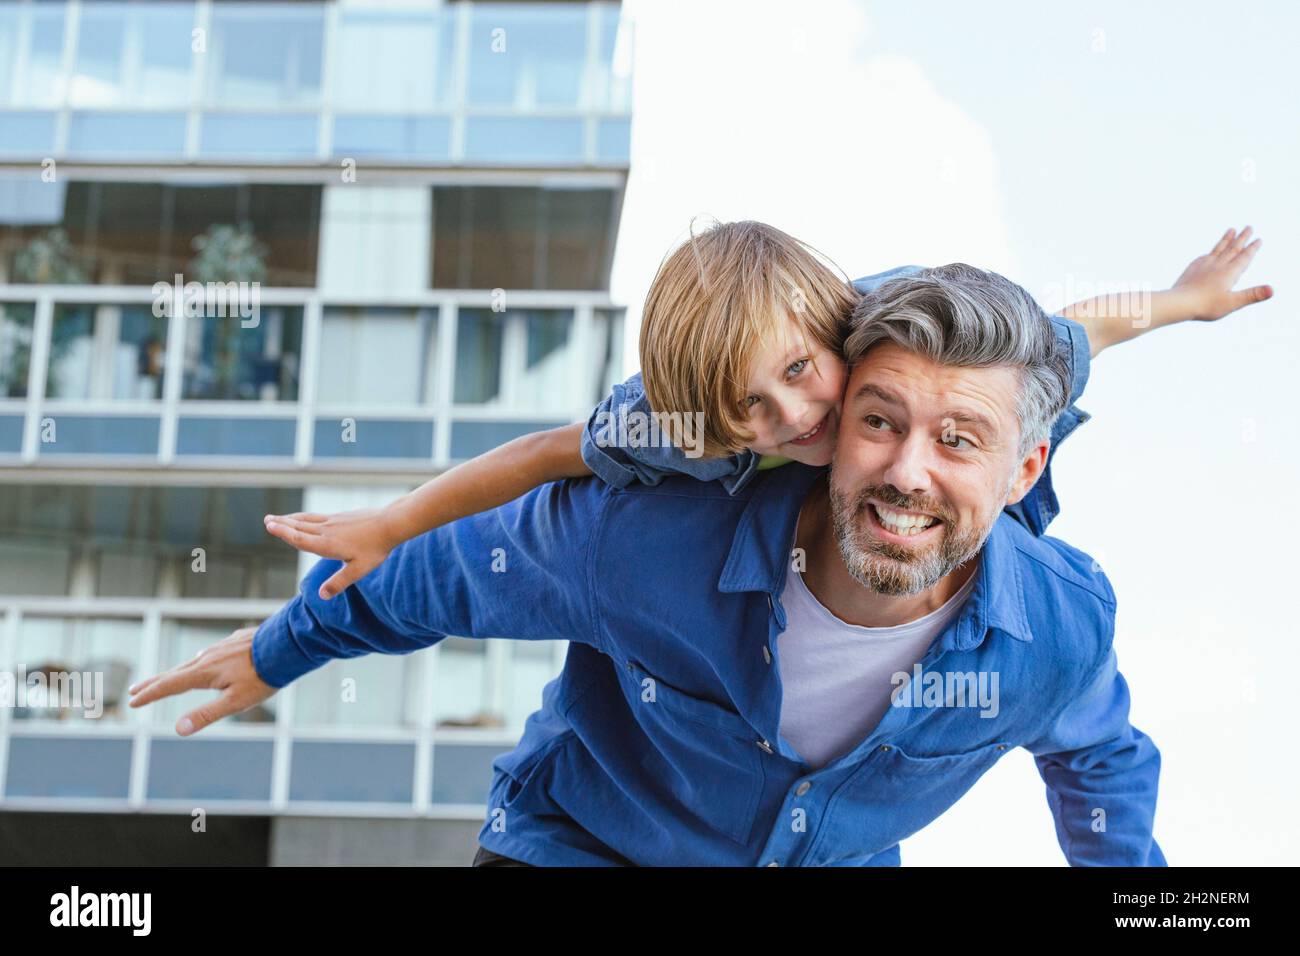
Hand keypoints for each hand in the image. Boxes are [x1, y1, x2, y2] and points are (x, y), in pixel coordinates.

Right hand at [127, 626, 275, 735]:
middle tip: (133, 691)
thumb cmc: (262, 676)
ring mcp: (219, 648)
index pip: (168, 686)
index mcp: (203, 673)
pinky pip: (209, 656)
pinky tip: (203, 665)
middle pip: (173, 673)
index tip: (132, 702)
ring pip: (191, 663)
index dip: (149, 695)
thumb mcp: (235, 702)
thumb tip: (178, 729)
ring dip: (174, 673)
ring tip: (165, 680)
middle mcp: (207, 658)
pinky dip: (196, 664)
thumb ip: (206, 715)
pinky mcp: (232, 643)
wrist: (287, 645)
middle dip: (153, 683)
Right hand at [263, 507, 397, 598]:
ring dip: (290, 518)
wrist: (390, 524)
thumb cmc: (375, 548)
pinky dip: (305, 516)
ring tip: (278, 518)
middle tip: (267, 520)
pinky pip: (317, 516)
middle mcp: (326, 531)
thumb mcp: (358, 570)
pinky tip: (305, 518)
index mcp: (327, 545)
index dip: (284, 533)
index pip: (300, 538)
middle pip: (299, 527)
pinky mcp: (340, 516)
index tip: (269, 526)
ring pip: (306, 519)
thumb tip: (321, 595)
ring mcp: (333, 521)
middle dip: (282, 524)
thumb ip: (339, 582)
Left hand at [1171, 225, 1272, 321]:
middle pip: (1232, 249)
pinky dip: (1211, 252)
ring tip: (1231, 229)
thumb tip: (1272, 290)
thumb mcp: (1232, 303)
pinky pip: (1204, 257)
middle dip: (1242, 238)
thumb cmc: (1206, 305)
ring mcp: (1204, 265)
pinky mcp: (1192, 269)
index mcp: (1229, 273)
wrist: (1178, 303)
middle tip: (1248, 226)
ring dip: (1226, 239)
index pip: (1244, 258)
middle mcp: (1218, 265)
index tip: (1258, 239)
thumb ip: (1252, 295)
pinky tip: (1209, 253)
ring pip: (1218, 249)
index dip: (1252, 249)